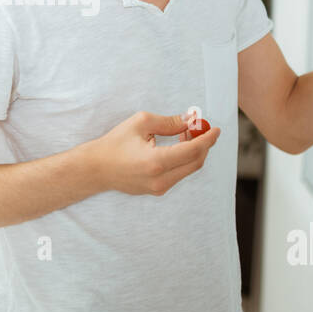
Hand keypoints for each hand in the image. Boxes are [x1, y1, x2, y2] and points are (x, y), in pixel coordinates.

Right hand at [87, 110, 221, 195]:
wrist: (97, 168)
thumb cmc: (116, 143)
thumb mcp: (141, 123)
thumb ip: (170, 122)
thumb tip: (191, 120)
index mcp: (156, 161)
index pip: (193, 151)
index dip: (208, 139)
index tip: (215, 129)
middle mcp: (160, 179)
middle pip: (196, 162)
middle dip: (204, 144)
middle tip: (201, 128)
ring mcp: (159, 188)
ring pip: (189, 169)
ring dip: (194, 151)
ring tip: (186, 134)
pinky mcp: (157, 190)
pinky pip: (179, 174)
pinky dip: (184, 160)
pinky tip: (178, 146)